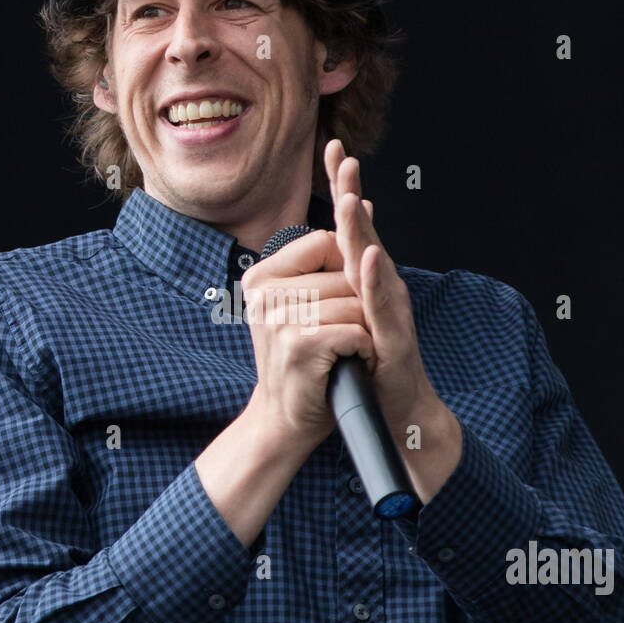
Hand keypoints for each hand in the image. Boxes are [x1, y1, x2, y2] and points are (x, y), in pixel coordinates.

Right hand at [240, 227, 372, 450]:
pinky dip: (361, 351)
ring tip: (339, 354)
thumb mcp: (313, 301)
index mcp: (261, 275)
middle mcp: (263, 291)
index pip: (326, 240)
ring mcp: (277, 317)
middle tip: (336, 340)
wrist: (287, 421)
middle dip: (357, 307)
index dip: (347, 270)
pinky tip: (345, 365)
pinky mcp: (297, 344)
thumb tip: (360, 200)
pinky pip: (355, 331)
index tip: (331, 306)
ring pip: (354, 303)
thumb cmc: (309, 361)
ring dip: (362, 333)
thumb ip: (333, 253)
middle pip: (345, 271)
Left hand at [323, 138, 462, 500]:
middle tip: (343, 154)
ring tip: (352, 196)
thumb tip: (341, 247)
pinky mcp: (393, 338)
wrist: (399, 413)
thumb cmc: (373, 365)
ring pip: (373, 263)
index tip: (332, 148)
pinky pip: (381, 306)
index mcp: (365, 281)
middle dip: (352, 192)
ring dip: (363, 228)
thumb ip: (347, 283)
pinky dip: (375, 281)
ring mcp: (390, 311)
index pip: (350, 227)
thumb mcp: (352, 316)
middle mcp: (382, 288)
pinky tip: (369, 258)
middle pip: (364, 232)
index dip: (342, 188)